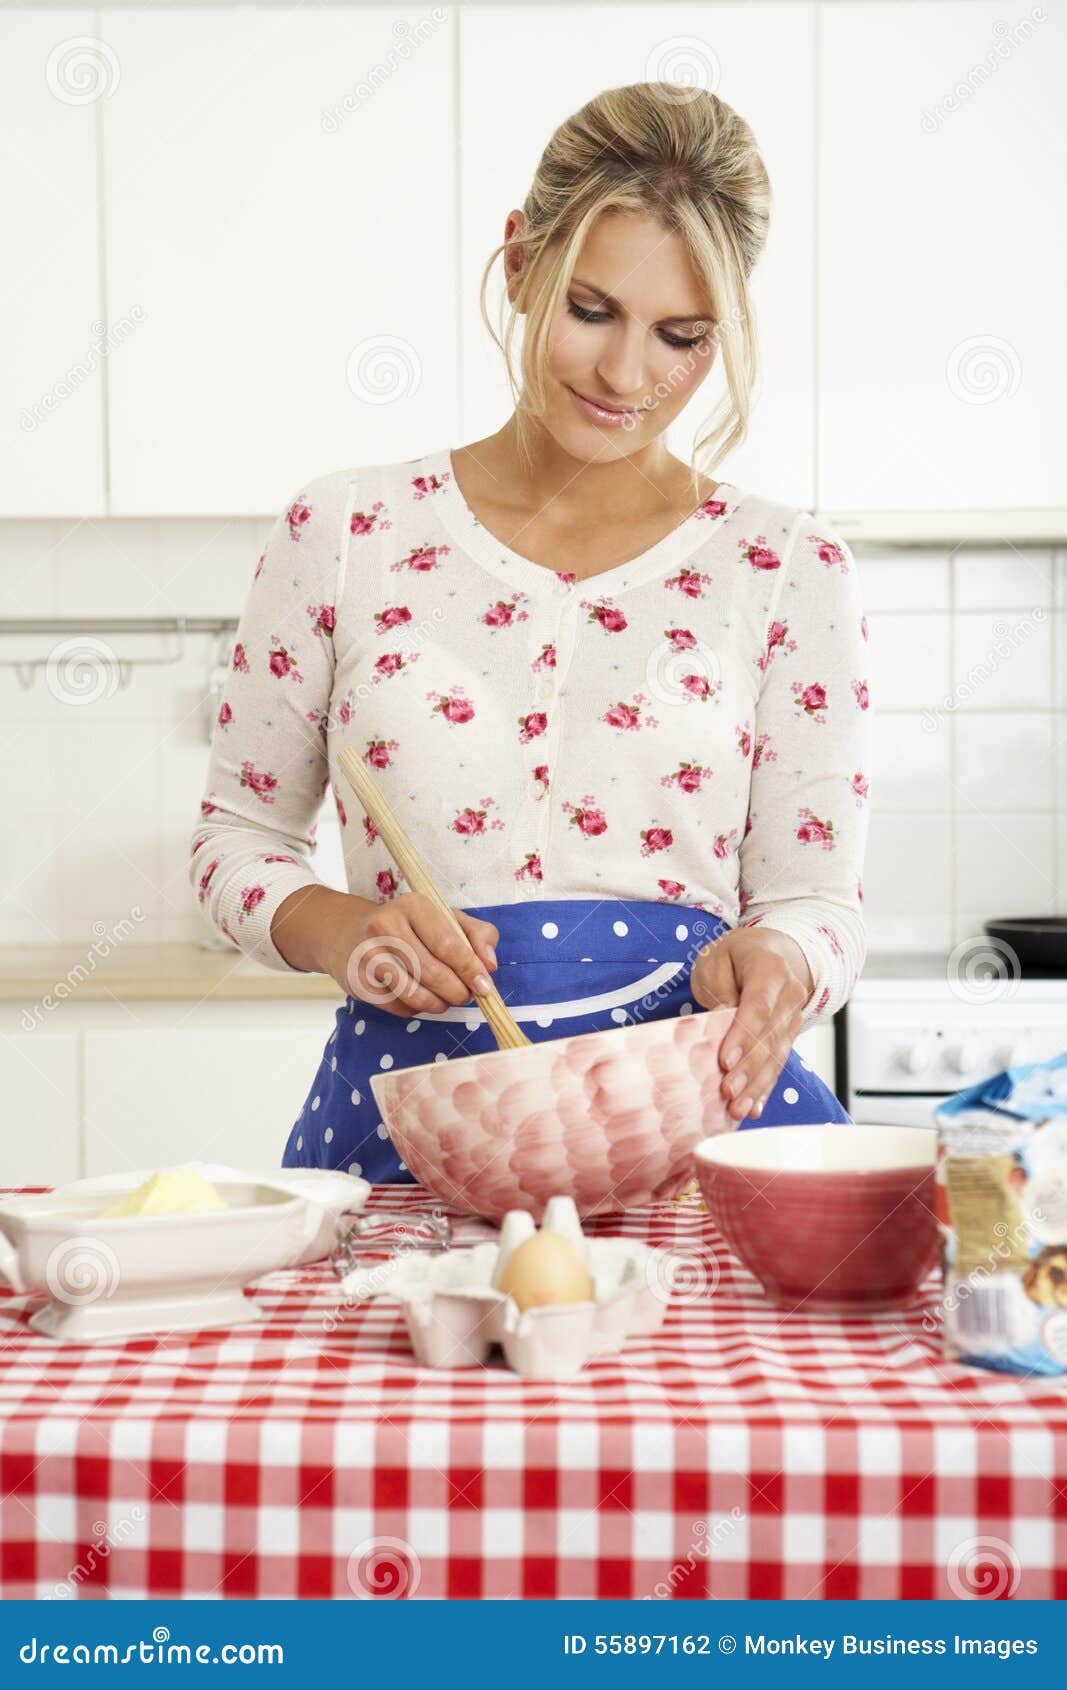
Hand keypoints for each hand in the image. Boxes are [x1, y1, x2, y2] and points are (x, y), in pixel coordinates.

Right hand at [343, 892, 498, 1017]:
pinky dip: (417, 1010)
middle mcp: (386, 926)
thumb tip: (490, 965)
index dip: (471, 970)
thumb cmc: (407, 926)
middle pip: (434, 973)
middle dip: (458, 992)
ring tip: (445, 999)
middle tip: (465, 995)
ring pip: (416, 996)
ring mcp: (368, 956)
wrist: (346, 933)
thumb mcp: (444, 918)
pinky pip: (399, 1007)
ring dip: (439, 1005)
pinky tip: (418, 997)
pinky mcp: (358, 983)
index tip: (485, 987)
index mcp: (413, 905)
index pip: (449, 944)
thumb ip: (477, 934)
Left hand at [690, 927, 812, 1121]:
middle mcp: (790, 994)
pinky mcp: (789, 1035)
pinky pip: (778, 1063)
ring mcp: (794, 1017)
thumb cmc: (737, 956)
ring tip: (737, 1109)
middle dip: (748, 1069)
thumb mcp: (717, 961)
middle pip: (769, 1036)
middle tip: (728, 1093)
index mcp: (770, 969)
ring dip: (756, 1085)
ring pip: (776, 1055)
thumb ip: (720, 992)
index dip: (742, 1036)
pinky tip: (753, 1108)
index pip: (758, 1007)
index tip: (725, 1062)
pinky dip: (764, 1088)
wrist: (773, 952)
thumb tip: (718, 1027)